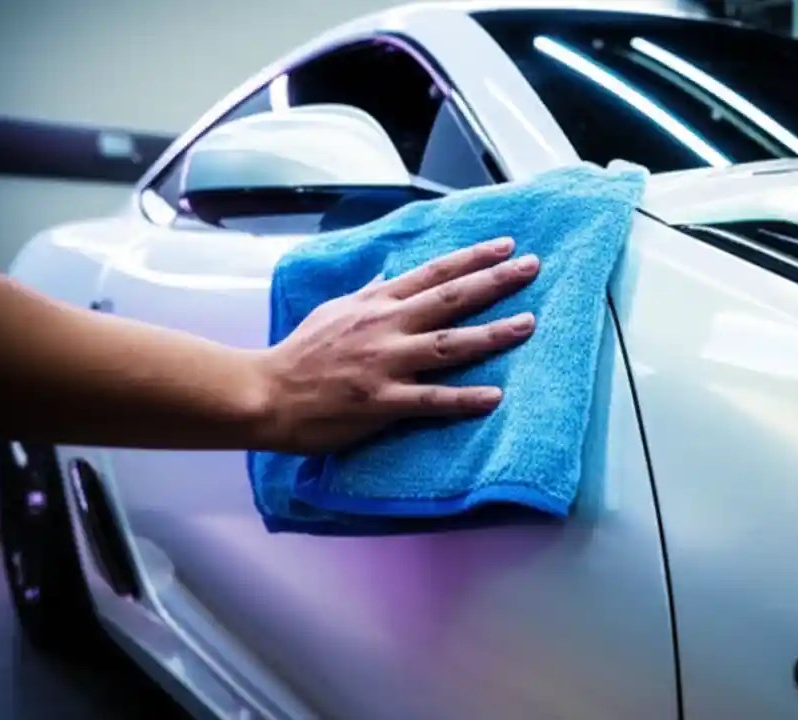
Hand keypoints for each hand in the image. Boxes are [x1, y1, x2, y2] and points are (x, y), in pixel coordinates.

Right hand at [250, 236, 538, 452]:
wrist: (265, 394)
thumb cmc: (301, 354)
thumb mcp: (336, 310)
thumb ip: (372, 292)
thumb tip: (395, 272)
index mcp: (376, 303)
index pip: (433, 273)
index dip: (473, 258)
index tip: (507, 245)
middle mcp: (385, 327)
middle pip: (450, 299)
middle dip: (494, 282)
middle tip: (532, 267)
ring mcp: (384, 364)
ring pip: (448, 345)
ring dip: (491, 334)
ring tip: (529, 324)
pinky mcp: (381, 402)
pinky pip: (431, 399)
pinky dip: (464, 398)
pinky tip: (495, 397)